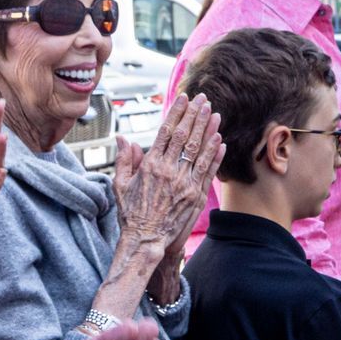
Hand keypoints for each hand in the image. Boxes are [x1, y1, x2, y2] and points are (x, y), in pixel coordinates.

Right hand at [115, 93, 223, 256]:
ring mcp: (184, 183)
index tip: (183, 99)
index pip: (166, 132)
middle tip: (203, 100)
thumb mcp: (121, 185)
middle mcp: (169, 172)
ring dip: (208, 130)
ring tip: (215, 114)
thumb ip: (124, 160)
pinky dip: (215, 155)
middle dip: (195, 115)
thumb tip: (122, 139)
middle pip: (185, 136)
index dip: (176, 113)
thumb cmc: (131, 214)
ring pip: (199, 151)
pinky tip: (220, 141)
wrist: (145, 240)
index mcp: (150, 166)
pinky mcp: (196, 196)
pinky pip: (208, 171)